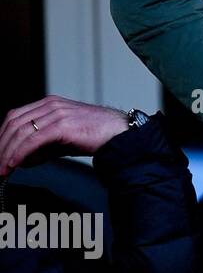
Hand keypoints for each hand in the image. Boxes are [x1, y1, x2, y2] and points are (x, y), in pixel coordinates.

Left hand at [0, 97, 131, 176]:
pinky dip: (20, 153)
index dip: (2, 136)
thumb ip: (42, 147)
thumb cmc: (97, 135)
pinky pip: (33, 140)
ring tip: (3, 169)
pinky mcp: (63, 125)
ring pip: (21, 132)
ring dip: (7, 153)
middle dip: (1, 146)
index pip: (15, 117)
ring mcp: (57, 113)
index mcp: (50, 104)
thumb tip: (22, 160)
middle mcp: (51, 105)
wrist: (120, 134)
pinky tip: (15, 164)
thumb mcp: (64, 138)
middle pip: (13, 123)